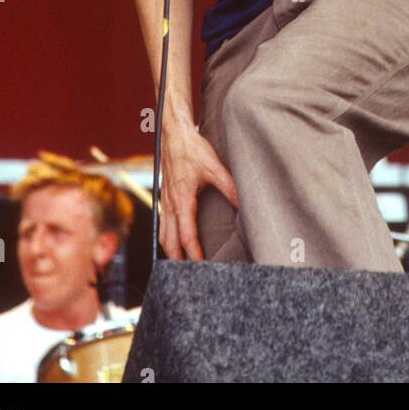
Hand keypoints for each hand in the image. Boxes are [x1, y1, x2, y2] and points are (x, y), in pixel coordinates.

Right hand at [158, 122, 239, 260]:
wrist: (174, 133)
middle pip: (170, 242)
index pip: (187, 236)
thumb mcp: (215, 168)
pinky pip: (163, 224)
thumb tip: (245, 204)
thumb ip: (230, 188)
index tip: (202, 268)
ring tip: (181, 265)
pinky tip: (175, 241)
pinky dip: (167, 238)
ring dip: (171, 251)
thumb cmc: (193, 149)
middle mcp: (170, 204)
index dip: (194, 254)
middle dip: (178, 260)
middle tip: (189, 276)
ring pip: (163, 235)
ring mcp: (165, 201)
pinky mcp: (164, 196)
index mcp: (182, 200)